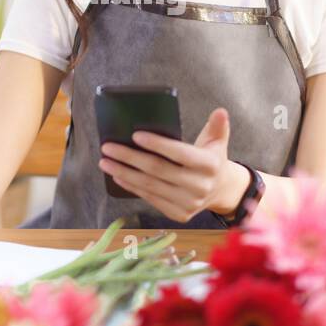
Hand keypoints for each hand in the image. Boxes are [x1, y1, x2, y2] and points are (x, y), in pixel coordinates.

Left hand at [98, 107, 250, 223]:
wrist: (220, 191)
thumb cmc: (212, 160)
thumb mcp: (218, 142)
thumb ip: (218, 126)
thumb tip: (220, 111)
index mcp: (210, 166)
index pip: (180, 153)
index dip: (157, 144)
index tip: (135, 135)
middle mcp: (200, 187)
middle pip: (158, 170)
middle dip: (130, 157)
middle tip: (108, 147)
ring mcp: (189, 204)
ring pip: (150, 186)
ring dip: (124, 173)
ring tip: (106, 161)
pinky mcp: (179, 215)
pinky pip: (150, 198)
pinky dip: (132, 187)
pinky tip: (118, 176)